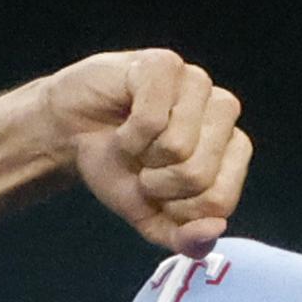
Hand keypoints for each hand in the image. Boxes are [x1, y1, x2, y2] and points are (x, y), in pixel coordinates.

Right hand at [35, 49, 251, 254]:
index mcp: (230, 148)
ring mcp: (198, 83)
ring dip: (141, 156)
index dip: (178, 210)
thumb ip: (183, 237)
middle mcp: (223, 111)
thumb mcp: (150, 216)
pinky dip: (127, 135)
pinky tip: (123, 121)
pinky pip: (151, 120)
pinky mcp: (166, 64)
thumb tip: (214, 230)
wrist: (71, 131)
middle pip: (199, 175)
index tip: (160, 195)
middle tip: (143, 166)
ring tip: (135, 143)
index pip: (220, 201)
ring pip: (179, 146)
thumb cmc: (117, 167)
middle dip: (157, 184)